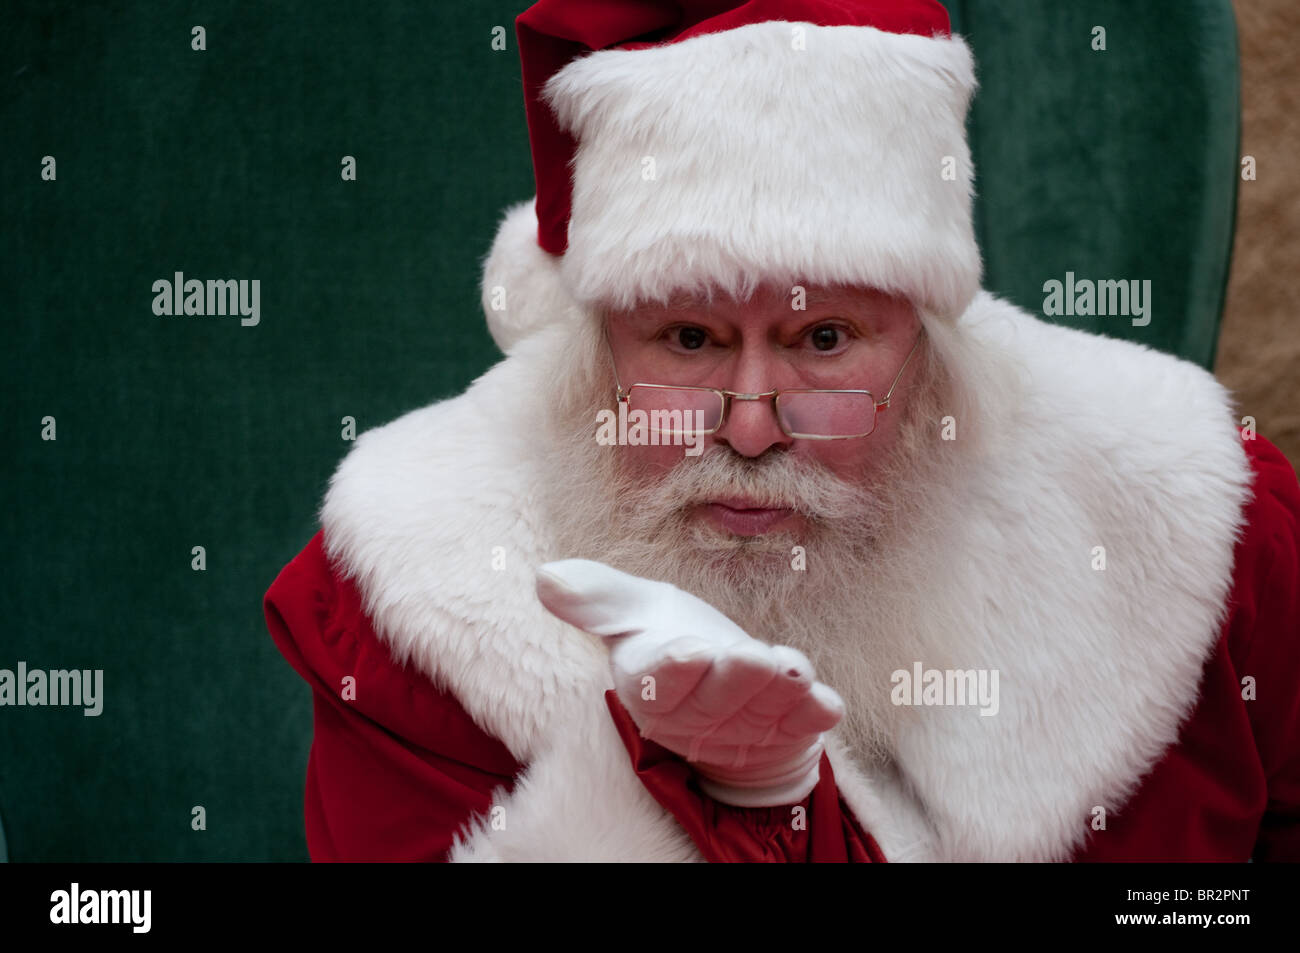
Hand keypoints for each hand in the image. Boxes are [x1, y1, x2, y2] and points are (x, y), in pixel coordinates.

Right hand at [535, 558, 843, 806]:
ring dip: (781, 697)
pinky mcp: (784, 735)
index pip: (656, 683)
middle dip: (736, 680)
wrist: (725, 695)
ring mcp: (741, 729)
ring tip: (796, 670)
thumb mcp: (635, 611)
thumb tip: (544, 575)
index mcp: (650, 683)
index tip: (688, 654)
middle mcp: (693, 715)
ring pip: (760, 714)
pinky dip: (814, 718)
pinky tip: (828, 704)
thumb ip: (597, 597)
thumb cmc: (675, 641)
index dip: (672, 671)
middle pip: (714, 701)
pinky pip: (801, 730)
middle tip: (757, 659)